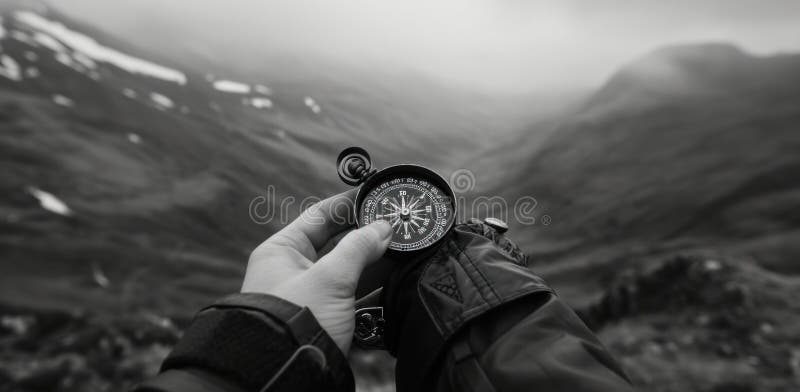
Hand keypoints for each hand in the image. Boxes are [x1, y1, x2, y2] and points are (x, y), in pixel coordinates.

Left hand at [241, 190, 391, 353]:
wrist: (285, 375)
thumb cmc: (296, 320)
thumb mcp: (330, 277)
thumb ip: (359, 248)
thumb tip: (383, 227)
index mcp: (283, 251)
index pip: (320, 216)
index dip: (350, 204)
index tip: (378, 196)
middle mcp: (293, 271)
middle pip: (337, 243)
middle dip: (369, 237)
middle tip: (399, 228)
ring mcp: (310, 297)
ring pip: (349, 272)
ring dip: (375, 265)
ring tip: (405, 254)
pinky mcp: (325, 320)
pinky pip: (353, 299)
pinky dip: (374, 292)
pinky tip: (395, 286)